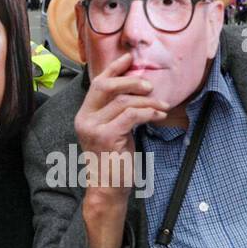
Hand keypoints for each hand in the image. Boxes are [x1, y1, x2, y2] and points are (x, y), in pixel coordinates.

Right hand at [73, 51, 167, 201]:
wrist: (108, 189)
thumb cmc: (114, 161)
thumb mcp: (115, 131)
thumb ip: (119, 111)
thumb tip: (138, 89)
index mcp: (85, 115)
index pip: (98, 83)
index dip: (114, 68)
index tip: (130, 58)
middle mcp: (85, 119)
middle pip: (106, 86)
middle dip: (130, 80)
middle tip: (149, 85)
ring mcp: (94, 128)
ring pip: (124, 101)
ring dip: (147, 102)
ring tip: (162, 107)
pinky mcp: (106, 137)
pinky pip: (131, 115)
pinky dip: (148, 113)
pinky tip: (158, 116)